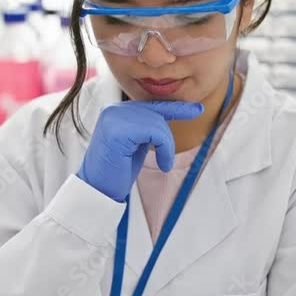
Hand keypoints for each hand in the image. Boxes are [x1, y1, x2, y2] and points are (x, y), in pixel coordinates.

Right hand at [77, 101, 203, 201]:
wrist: (98, 190)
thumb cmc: (117, 171)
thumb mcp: (137, 144)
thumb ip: (147, 128)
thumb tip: (170, 116)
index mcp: (117, 111)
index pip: (151, 105)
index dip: (176, 108)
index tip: (197, 109)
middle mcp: (113, 110)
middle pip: (156, 112)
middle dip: (167, 138)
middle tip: (165, 160)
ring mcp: (114, 118)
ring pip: (157, 122)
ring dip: (167, 146)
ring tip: (163, 164)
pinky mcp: (117, 130)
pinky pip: (154, 132)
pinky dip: (165, 149)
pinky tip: (162, 164)